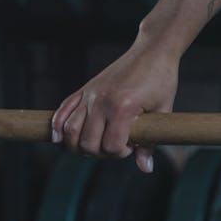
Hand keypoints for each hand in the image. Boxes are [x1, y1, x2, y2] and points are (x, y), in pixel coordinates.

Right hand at [50, 40, 179, 172]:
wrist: (152, 51)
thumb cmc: (162, 79)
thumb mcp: (163, 110)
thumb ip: (151, 142)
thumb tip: (146, 169)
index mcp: (123, 107)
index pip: (111, 145)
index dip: (121, 153)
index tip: (132, 147)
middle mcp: (101, 101)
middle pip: (87, 142)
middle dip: (100, 153)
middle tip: (115, 146)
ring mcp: (90, 94)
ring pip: (69, 130)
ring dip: (77, 145)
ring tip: (94, 145)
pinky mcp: (85, 89)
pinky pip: (63, 110)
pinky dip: (57, 127)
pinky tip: (59, 138)